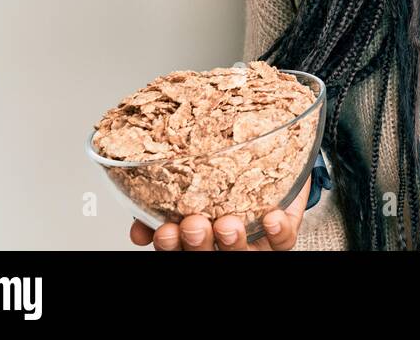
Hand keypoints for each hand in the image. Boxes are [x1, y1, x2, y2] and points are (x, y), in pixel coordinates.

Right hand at [128, 181, 310, 250]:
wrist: (273, 165)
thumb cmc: (229, 175)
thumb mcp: (194, 177)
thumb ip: (165, 197)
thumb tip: (137, 225)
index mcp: (196, 234)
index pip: (175, 248)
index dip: (167, 245)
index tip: (163, 230)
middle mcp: (222, 243)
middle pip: (205, 254)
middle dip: (196, 243)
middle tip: (193, 225)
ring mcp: (253, 243)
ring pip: (240, 252)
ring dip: (232, 240)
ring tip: (228, 223)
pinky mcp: (282, 235)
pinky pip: (282, 241)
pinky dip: (277, 231)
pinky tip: (271, 219)